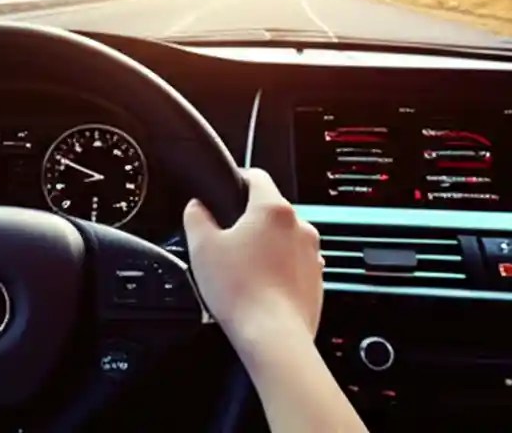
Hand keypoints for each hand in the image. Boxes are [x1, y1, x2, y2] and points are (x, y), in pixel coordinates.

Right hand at [184, 169, 322, 349]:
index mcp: (273, 209)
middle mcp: (299, 227)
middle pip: (270, 210)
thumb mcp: (202, 247)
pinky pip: (294, 265)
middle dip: (249, 222)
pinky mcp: (316, 279)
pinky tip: (259, 287)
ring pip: (283, 239)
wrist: (273, 336)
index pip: (256, 176)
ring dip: (265, 247)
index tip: (228, 190)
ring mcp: (312, 254)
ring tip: (243, 271)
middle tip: (226, 243)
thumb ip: (196, 216)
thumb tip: (197, 208)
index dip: (238, 179)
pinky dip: (279, 270)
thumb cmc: (241, 292)